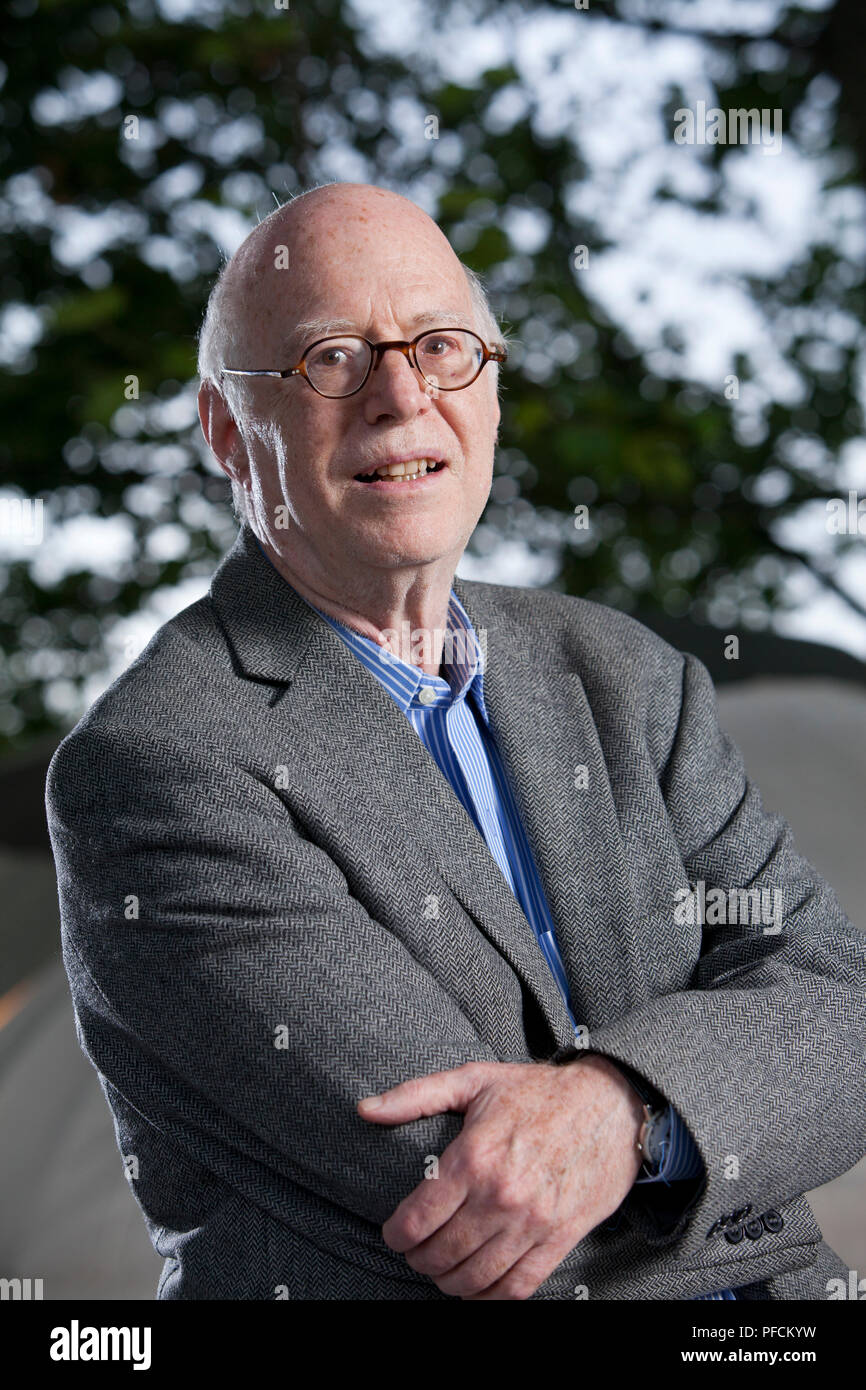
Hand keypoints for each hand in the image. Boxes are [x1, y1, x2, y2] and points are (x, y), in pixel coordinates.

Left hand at [357, 1054, 644, 1299]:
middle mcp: (501, 1195)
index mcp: (474, 1156)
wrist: (610, 1104)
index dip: (396, 1235)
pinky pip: (517, 1287)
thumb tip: (366, 1110)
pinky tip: (478, 1284)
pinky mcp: (559, 1239)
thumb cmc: (537, 1092)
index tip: (394, 1233)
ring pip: (474, 1278)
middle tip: (416, 1252)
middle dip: (419, 1260)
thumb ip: (415, 1096)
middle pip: (441, 1254)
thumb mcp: (473, 1079)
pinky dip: (490, 1296)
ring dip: (449, 1282)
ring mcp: (532, 1222)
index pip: (416, 1220)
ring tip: (443, 1269)